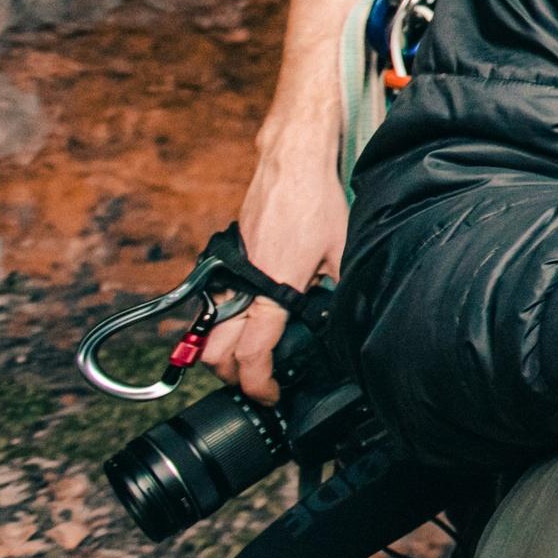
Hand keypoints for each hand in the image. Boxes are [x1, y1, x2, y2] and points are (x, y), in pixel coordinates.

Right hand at [200, 129, 346, 402]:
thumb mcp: (341, 250)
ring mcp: (231, 269)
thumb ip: (339, 285)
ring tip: (251, 356)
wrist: (293, 162)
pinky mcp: (228, 254)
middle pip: (215, 351)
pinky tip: (248, 315)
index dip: (258, 383)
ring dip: (223, 347)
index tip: (269, 395)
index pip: (253, 353)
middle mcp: (243, 284)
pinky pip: (217, 296)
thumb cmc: (318, 202)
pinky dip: (225, 315)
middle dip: (231, 375)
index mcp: (274, 289)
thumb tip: (348, 310)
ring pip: (210, 325)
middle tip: (256, 381)